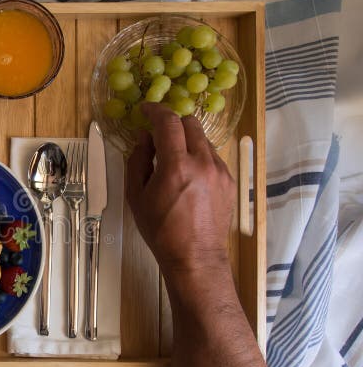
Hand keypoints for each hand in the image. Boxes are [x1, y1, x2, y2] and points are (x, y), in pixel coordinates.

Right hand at [126, 103, 234, 274]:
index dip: (154, 110)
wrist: (195, 256)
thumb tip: (144, 139)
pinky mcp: (229, 180)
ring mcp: (220, 171)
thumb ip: (138, 161)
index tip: (145, 110)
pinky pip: (212, 156)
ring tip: (173, 160)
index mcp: (176, 166)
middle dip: (172, 123)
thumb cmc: (160, 230)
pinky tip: (188, 176)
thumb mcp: (136, 196)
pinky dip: (198, 157)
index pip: (168, 122)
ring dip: (186, 141)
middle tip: (158, 135)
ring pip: (203, 139)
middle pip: (190, 123)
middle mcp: (202, 162)